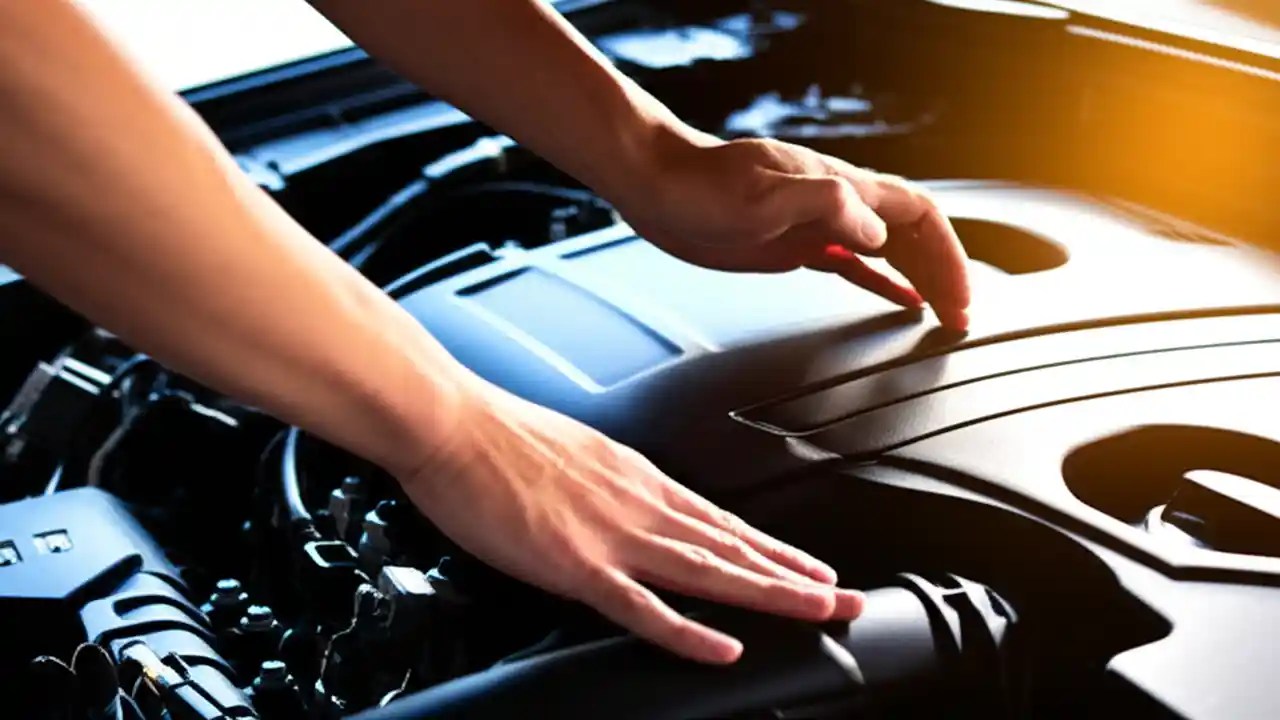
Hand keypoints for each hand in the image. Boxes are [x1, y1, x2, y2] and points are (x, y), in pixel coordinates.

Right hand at [398, 380, 863, 663]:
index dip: (771, 549)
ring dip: (770, 594)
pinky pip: (644, 608)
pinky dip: (689, 633)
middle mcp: (640, 505)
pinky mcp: (578, 565)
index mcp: (638, 478)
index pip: (721, 520)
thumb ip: (608, 485)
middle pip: (732, 547)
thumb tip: (623, 503)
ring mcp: (614, 536)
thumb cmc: (499, 435)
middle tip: (844, 595)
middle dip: (794, 575)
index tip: (809, 567)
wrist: (454, 422)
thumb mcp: (575, 453)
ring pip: (710, 573)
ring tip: (818, 610)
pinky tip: (724, 648)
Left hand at [614, 132, 971, 329]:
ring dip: (921, 280)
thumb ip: (827, 206)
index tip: (959, 296)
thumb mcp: (764, 196)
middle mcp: (837, 204)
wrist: (659, 186)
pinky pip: (856, 264)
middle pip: (912, 236)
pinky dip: (884, 283)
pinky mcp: (797, 243)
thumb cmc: (702, 186)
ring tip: (944, 314)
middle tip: (960, 319)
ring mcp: (819, 224)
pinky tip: (899, 300)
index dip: (948, 255)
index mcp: (839, 187)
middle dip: (944, 274)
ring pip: (890, 251)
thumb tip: (877, 232)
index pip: (918, 215)